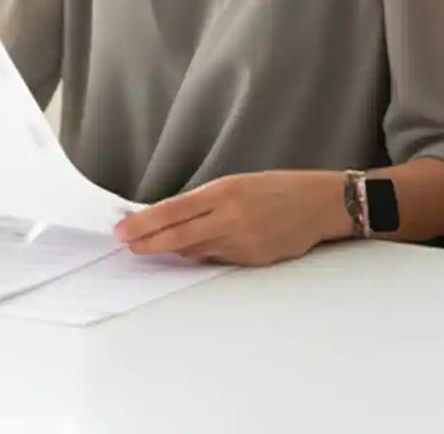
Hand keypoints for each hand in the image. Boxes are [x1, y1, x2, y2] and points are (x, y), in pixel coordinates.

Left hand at [111, 170, 353, 266]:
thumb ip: (202, 202)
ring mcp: (243, 243)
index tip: (122, 230)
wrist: (322, 204)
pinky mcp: (253, 260)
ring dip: (176, 247)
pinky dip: (205, 253)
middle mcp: (231, 219)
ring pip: (195, 251)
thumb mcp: (235, 184)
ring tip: (160, 242)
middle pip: (177, 237)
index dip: (143, 224)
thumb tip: (167, 219)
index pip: (172, 211)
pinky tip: (204, 245)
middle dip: (147, 243)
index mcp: (223, 193)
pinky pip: (217, 259)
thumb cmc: (276, 188)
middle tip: (127, 245)